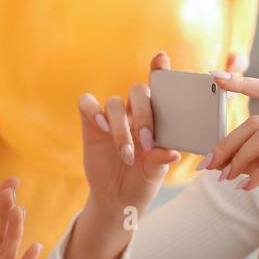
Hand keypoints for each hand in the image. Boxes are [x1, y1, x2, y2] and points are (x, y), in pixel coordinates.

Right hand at [76, 51, 181, 219]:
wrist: (117, 199)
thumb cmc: (142, 181)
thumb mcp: (155, 174)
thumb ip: (160, 160)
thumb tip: (171, 153)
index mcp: (157, 117)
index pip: (160, 87)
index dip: (160, 70)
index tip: (160, 59)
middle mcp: (135, 112)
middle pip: (138, 91)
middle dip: (144, 114)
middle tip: (147, 141)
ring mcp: (112, 117)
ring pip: (114, 103)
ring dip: (121, 129)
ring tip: (126, 155)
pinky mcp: (90, 124)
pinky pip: (87, 104)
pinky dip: (93, 111)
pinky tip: (102, 127)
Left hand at [203, 73, 258, 221]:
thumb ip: (254, 160)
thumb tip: (221, 157)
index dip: (244, 83)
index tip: (217, 76)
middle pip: (257, 122)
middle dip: (227, 143)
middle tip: (208, 163)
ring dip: (238, 159)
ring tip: (225, 177)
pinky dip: (257, 174)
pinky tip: (246, 187)